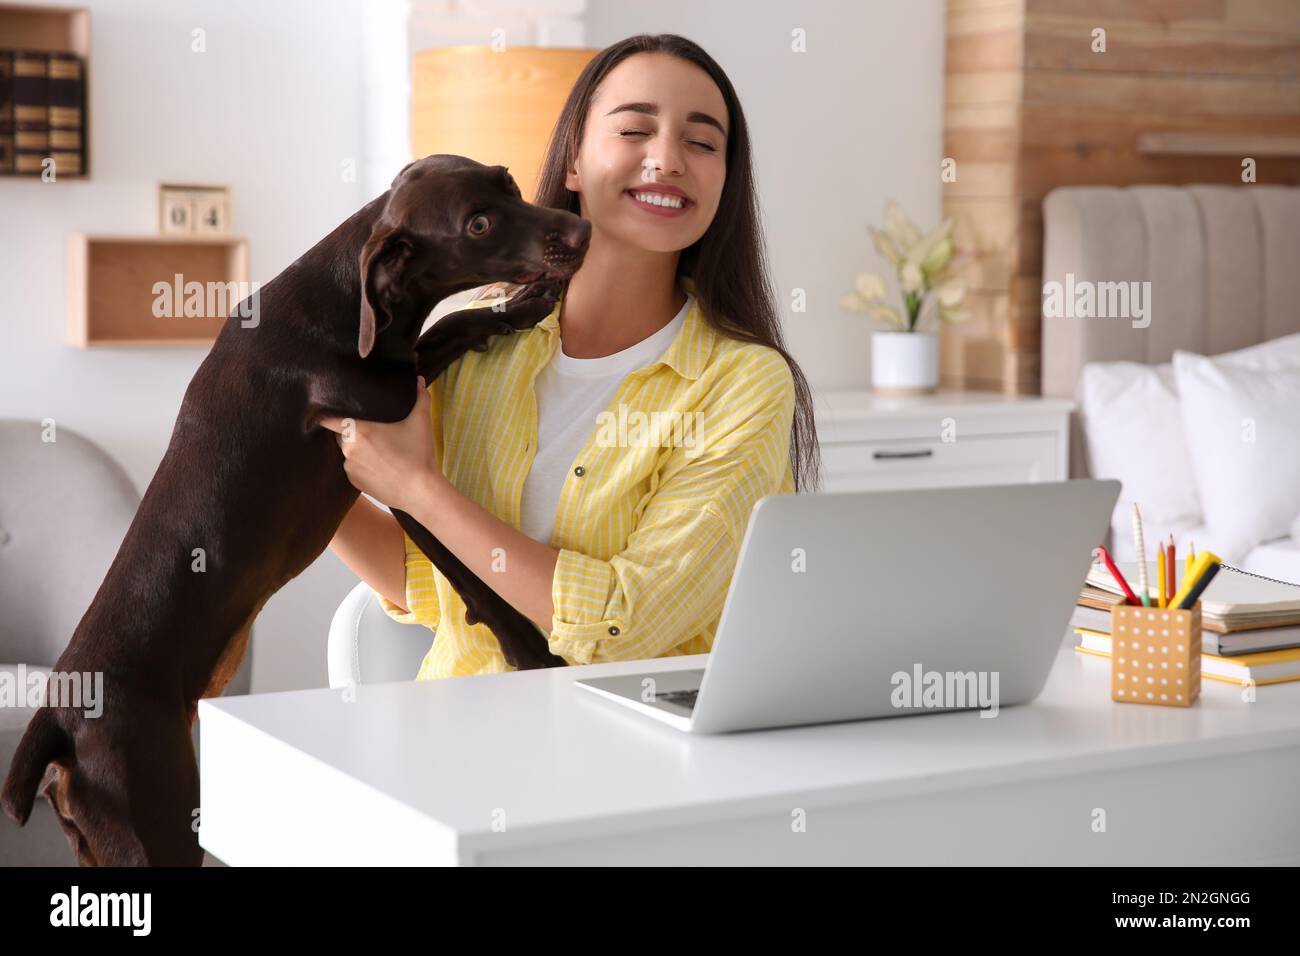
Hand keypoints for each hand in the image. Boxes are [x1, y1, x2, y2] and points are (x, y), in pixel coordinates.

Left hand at [319, 377, 439, 512]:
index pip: (328, 420)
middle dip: (352, 431)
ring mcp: (350, 468)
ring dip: (358, 449)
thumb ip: (420, 398)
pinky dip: (362, 465)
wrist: (420, 492)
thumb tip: (420, 380)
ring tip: (379, 450)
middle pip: (341, 435)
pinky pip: (353, 468)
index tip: (331, 409)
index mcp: (359, 431)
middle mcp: (349, 450)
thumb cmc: (419, 456)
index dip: (327, 414)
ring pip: (348, 452)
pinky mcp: (355, 483)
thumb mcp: (421, 423)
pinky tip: (380, 465)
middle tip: (371, 429)